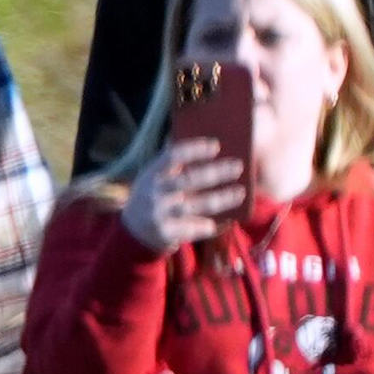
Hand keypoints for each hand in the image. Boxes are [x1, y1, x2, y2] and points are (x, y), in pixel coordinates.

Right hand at [120, 139, 242, 253]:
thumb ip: (171, 162)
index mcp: (152, 173)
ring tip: (240, 192)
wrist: (132, 232)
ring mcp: (159, 214)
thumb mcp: (153, 176)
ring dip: (222, 199)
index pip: (173, 156)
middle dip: (216, 172)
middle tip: (238, 166)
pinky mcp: (166, 233)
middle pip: (190, 180)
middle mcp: (154, 193)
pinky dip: (213, 224)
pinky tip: (229, 219)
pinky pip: (195, 228)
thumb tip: (198, 140)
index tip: (216, 146)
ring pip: (197, 206)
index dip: (194, 149)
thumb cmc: (153, 196)